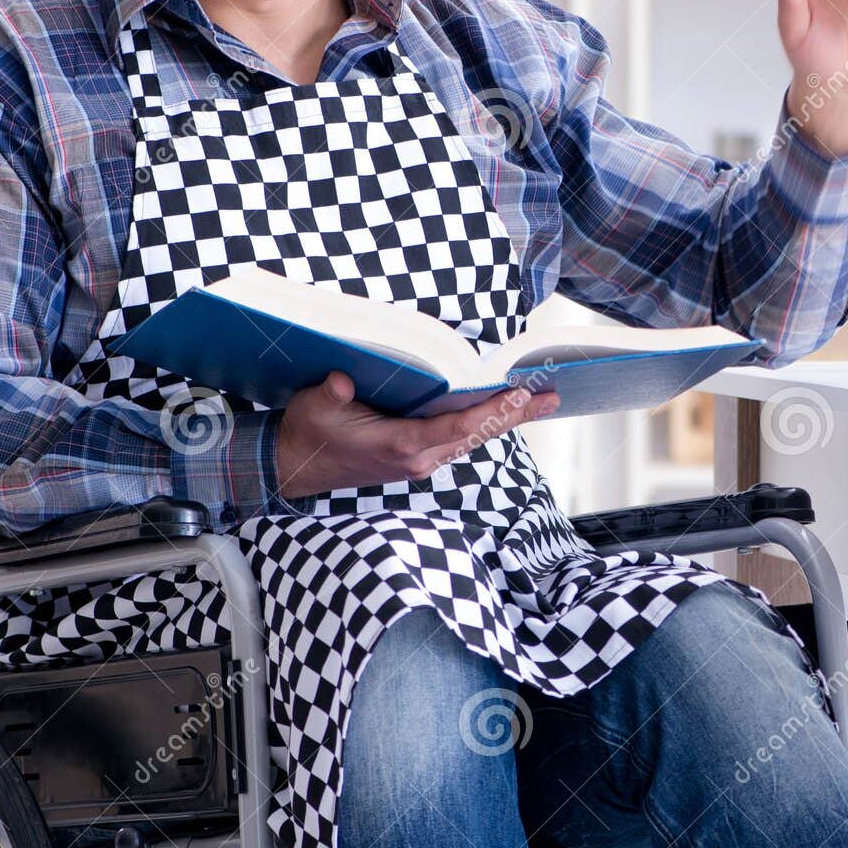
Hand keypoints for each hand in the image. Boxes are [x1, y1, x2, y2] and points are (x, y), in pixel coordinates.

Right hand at [275, 371, 560, 500]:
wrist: (294, 468)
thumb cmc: (307, 434)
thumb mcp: (313, 408)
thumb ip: (329, 395)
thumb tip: (342, 380)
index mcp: (399, 445)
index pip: (457, 427)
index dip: (491, 411)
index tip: (521, 395)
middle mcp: (417, 459)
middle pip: (475, 435)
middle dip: (514, 415)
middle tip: (552, 396)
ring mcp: (418, 462)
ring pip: (471, 439)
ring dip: (503, 420)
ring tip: (537, 400)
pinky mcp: (415, 459)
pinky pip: (458, 440)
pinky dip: (482, 424)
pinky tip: (499, 412)